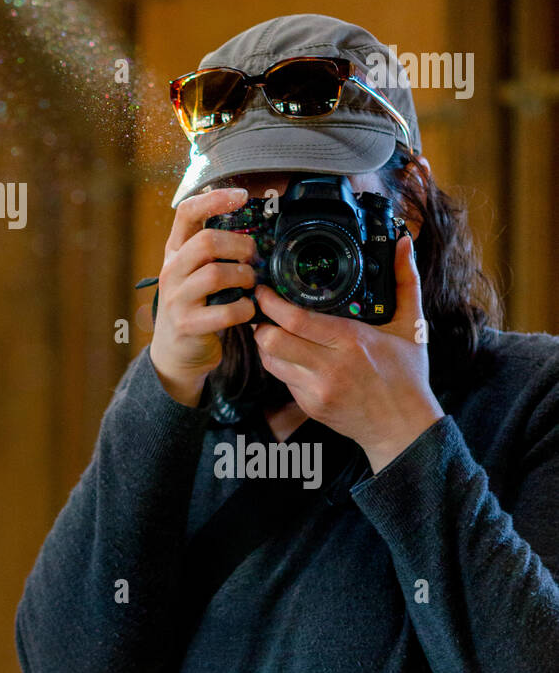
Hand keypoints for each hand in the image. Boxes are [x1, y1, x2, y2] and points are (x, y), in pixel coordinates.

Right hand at [148, 186, 259, 405]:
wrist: (176, 353)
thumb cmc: (196, 305)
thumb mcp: (194, 272)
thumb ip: (211, 249)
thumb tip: (244, 216)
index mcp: (174, 252)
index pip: (186, 212)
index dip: (214, 199)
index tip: (241, 195)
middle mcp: (171, 271)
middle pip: (206, 241)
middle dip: (240, 246)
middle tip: (254, 257)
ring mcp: (176, 299)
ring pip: (216, 274)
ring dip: (245, 277)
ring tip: (251, 285)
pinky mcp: (188, 324)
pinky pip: (225, 311)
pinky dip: (245, 309)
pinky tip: (248, 310)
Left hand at [252, 232, 443, 472]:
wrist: (405, 430)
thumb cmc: (407, 375)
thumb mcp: (411, 326)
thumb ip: (405, 282)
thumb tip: (403, 243)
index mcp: (351, 342)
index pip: (295, 320)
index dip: (270, 302)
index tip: (264, 289)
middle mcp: (329, 367)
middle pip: (272, 340)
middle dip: (261, 322)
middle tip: (263, 309)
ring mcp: (316, 390)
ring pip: (270, 360)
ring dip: (266, 342)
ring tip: (272, 328)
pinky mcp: (309, 406)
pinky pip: (281, 378)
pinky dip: (279, 363)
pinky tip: (289, 352)